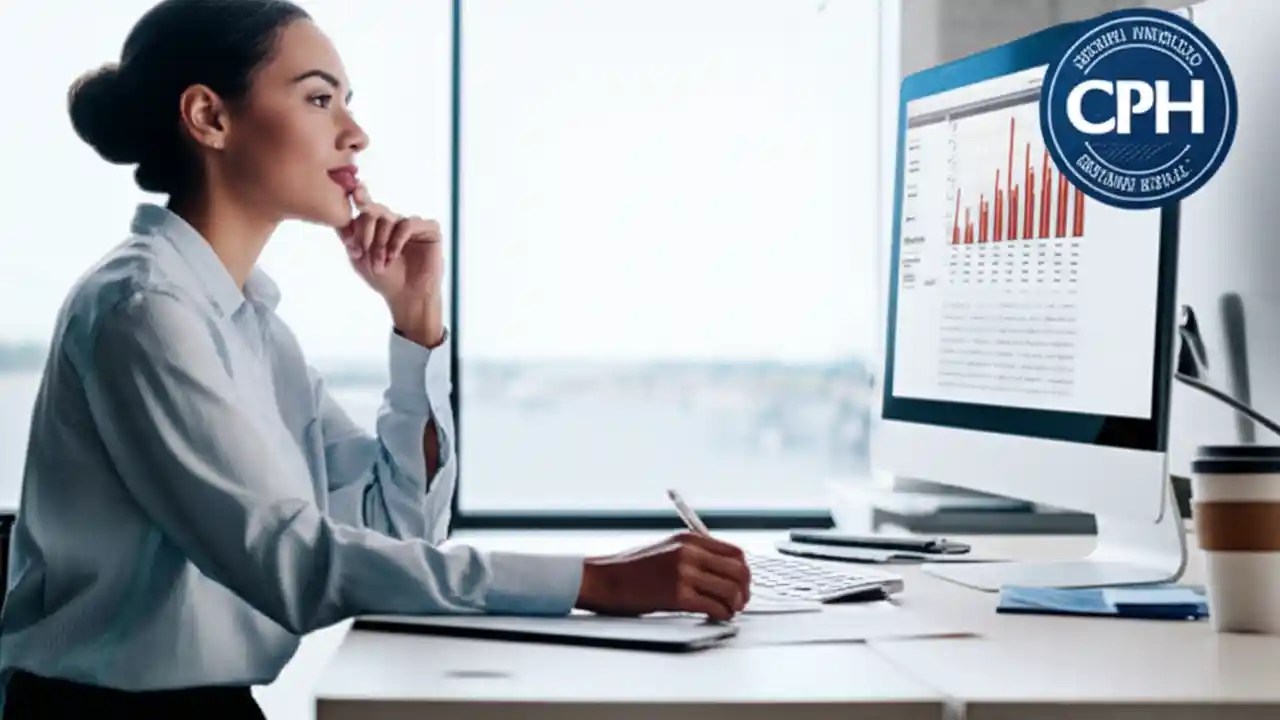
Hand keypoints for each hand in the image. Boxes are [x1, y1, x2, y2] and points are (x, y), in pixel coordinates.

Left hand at [338, 182, 444, 326]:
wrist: (407, 298)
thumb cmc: (384, 280)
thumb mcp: (359, 258)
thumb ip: (350, 236)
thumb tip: (341, 216)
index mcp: (378, 226)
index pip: (366, 208)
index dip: (361, 198)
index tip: (355, 194)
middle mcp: (394, 222)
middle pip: (373, 211)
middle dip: (365, 233)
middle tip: (362, 253)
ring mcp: (411, 225)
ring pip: (388, 218)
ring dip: (380, 242)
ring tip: (381, 263)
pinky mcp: (429, 229)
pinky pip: (407, 224)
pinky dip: (396, 240)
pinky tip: (392, 256)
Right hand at [575, 532, 751, 621]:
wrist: (604, 579)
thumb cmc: (632, 569)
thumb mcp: (667, 549)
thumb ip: (695, 555)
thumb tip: (725, 573)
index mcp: (689, 539)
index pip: (735, 553)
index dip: (744, 572)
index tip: (742, 584)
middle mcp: (690, 553)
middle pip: (738, 571)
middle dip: (744, 590)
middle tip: (740, 602)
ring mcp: (684, 573)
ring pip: (730, 590)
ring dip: (735, 604)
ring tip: (729, 611)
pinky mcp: (677, 595)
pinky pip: (713, 607)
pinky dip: (721, 615)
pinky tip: (716, 616)